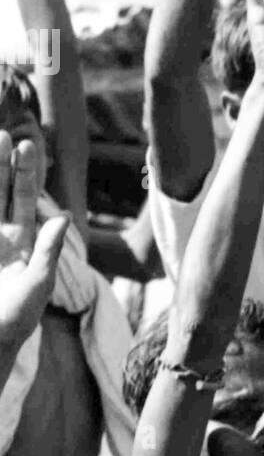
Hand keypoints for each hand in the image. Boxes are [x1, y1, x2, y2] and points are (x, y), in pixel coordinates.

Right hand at [0, 136, 68, 348]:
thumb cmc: (16, 321)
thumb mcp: (37, 286)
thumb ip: (48, 252)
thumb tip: (64, 216)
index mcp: (23, 242)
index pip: (25, 199)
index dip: (27, 174)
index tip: (27, 145)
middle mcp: (0, 237)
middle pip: (1, 192)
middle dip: (3, 165)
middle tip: (6, 134)